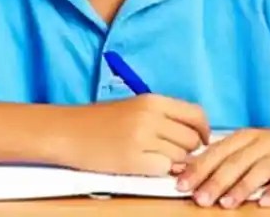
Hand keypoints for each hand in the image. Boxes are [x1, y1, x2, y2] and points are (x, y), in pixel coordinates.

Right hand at [63, 95, 209, 176]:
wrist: (66, 131)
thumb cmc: (97, 120)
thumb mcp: (133, 107)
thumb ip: (163, 116)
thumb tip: (193, 134)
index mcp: (152, 100)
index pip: (196, 114)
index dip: (203, 130)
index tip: (201, 138)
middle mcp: (151, 117)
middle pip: (192, 139)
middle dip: (187, 149)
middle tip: (170, 150)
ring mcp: (143, 139)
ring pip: (181, 157)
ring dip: (174, 160)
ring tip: (152, 155)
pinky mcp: (134, 161)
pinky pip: (164, 169)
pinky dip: (160, 170)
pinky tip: (144, 164)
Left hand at [176, 127, 269, 208]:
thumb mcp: (251, 148)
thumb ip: (225, 158)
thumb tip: (190, 171)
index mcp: (244, 137)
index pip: (216, 152)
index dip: (197, 168)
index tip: (181, 184)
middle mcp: (261, 142)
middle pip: (234, 162)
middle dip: (214, 181)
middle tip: (198, 198)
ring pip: (258, 170)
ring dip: (241, 188)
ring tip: (226, 204)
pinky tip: (265, 202)